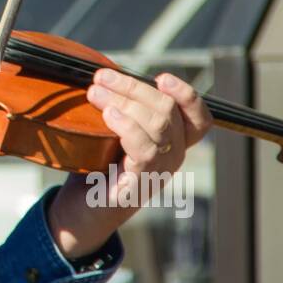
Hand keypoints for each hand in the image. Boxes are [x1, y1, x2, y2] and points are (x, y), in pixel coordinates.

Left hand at [47, 70, 213, 257]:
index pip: (198, 117)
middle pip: (168, 110)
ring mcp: (160, 170)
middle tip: (101, 77)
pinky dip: (126, 126)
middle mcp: (174, 155)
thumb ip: (124, 108)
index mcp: (174, 140)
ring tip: (95, 93)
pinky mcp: (142, 183)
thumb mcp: (116, 131)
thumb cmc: (99, 163)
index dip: (186, 95)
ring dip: (123, 101)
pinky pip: (144, 149)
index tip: (162, 78)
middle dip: (133, 87)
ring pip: (158, 124)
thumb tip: (108, 75)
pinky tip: (108, 115)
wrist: (84, 207)